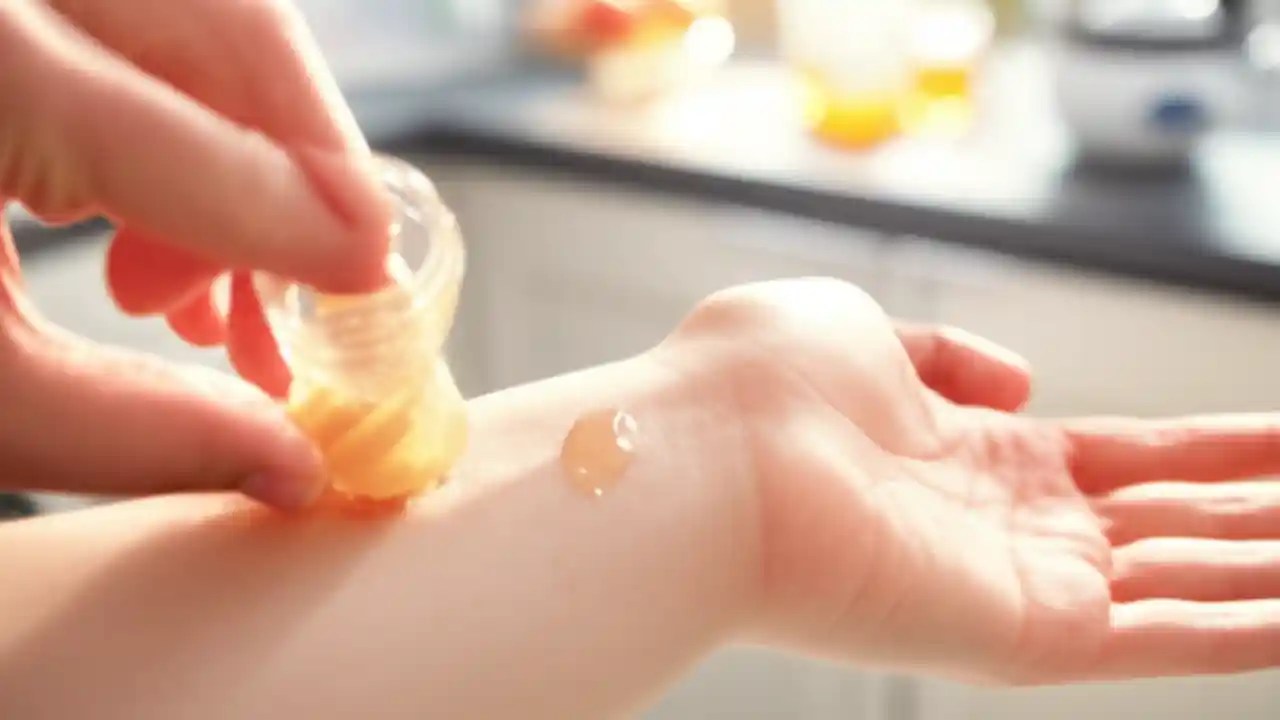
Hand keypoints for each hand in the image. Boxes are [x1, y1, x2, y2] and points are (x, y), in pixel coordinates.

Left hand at [0, 0, 391, 507]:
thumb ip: (138, 431)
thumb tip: (289, 462)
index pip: (200, 150)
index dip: (313, 233)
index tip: (375, 295)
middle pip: (224, 27)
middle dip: (303, 168)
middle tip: (303, 292)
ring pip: (196, 11)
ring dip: (244, 139)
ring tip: (186, 283)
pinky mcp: (18, 8)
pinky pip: (141, 16)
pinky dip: (178, 107)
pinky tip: (132, 215)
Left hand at [663, 278, 1279, 684]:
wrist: (705, 456)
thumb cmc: (757, 385)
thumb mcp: (859, 329)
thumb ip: (943, 353)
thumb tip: (1015, 379)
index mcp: (970, 452)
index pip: (1118, 458)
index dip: (1206, 452)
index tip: (1277, 441)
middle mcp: (1003, 525)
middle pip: (1167, 522)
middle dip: (1254, 509)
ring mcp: (1017, 584)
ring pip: (1183, 585)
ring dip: (1269, 567)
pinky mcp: (1020, 637)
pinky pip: (1162, 640)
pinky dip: (1245, 628)